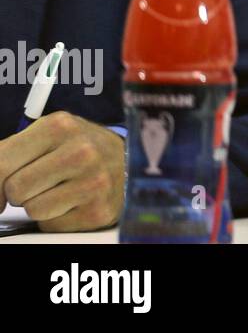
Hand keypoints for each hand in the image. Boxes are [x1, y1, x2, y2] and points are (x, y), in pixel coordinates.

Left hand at [0, 112, 125, 231]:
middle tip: (40, 182)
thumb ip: (11, 152)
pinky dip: (57, 218)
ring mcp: (93, 182)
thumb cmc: (81, 148)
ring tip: (60, 190)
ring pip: (33, 210)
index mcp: (60, 126)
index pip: (2, 163)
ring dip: (39, 205)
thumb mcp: (49, 134)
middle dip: (20, 191)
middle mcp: (80, 151)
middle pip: (16, 189)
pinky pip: (52, 225)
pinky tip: (73, 201)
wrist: (131, 162)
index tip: (2, 189)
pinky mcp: (98, 210)